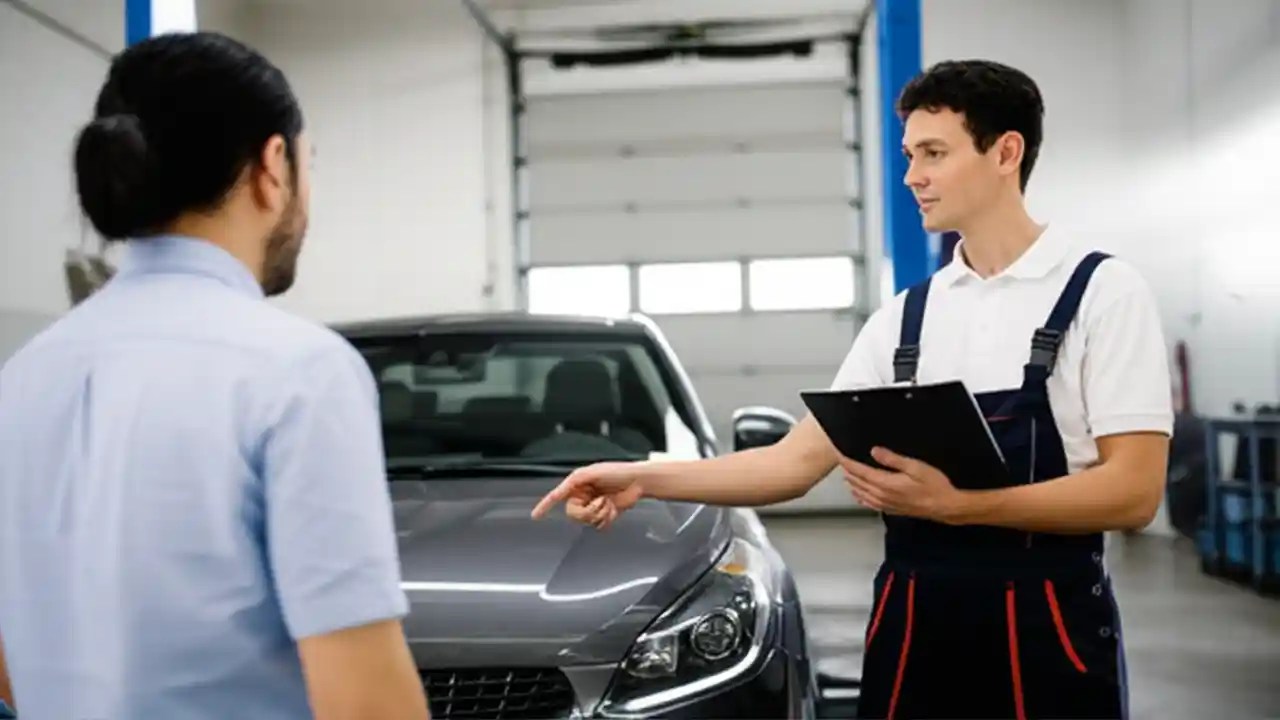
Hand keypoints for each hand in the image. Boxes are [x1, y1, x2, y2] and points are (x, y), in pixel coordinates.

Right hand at [530, 461, 644, 529]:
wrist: (638, 482)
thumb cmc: (617, 472)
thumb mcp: (593, 472)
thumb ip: (576, 480)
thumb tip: (563, 489)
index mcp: (577, 484)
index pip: (557, 496)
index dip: (545, 505)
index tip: (535, 515)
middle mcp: (583, 496)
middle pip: (572, 513)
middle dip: (587, 510)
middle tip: (600, 502)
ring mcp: (593, 506)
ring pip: (586, 521)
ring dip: (599, 514)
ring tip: (608, 504)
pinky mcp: (604, 515)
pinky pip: (598, 526)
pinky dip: (606, 519)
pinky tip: (613, 510)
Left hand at [840, 447, 964, 522]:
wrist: (945, 506)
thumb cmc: (933, 485)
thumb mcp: (914, 466)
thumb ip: (892, 459)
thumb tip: (874, 451)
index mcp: (886, 483)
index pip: (860, 472)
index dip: (848, 463)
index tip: (839, 455)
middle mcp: (882, 495)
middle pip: (859, 483)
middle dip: (849, 472)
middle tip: (841, 463)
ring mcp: (886, 504)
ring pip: (862, 494)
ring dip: (853, 484)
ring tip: (846, 476)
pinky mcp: (892, 509)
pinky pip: (871, 504)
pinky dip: (862, 498)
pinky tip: (859, 497)